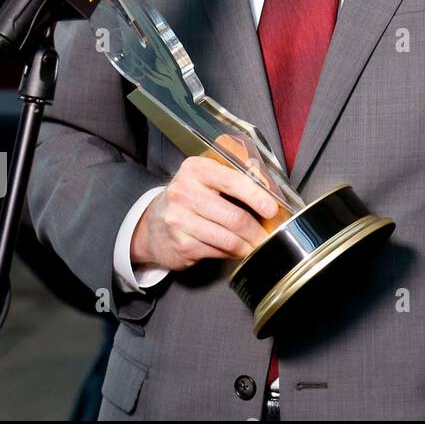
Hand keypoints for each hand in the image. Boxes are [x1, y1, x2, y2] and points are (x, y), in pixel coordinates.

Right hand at [131, 152, 279, 271]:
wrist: (152, 226)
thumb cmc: (188, 198)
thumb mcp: (205, 177)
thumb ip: (234, 175)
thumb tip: (266, 182)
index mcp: (195, 170)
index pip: (233, 182)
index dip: (257, 197)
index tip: (272, 209)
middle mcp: (184, 193)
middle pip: (234, 216)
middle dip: (257, 230)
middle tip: (268, 234)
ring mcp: (180, 221)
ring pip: (228, 238)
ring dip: (248, 245)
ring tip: (256, 244)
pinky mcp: (182, 245)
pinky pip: (219, 251)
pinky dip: (233, 253)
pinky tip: (237, 249)